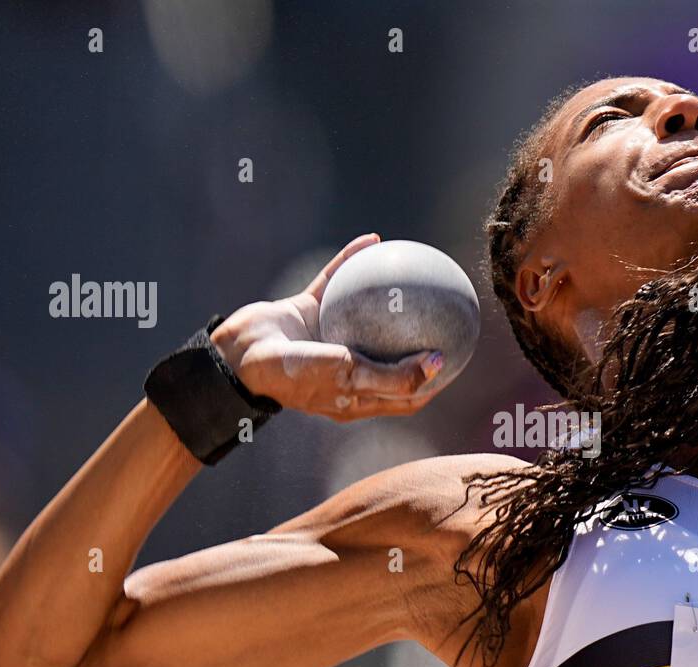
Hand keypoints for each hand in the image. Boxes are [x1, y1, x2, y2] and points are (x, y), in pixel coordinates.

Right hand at [210, 234, 444, 421]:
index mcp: (356, 394)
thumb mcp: (350, 376)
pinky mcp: (308, 310)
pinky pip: (336, 280)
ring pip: (366, 312)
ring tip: (417, 269)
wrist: (239, 355)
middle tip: (446, 314)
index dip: (434, 383)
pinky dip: (352, 261)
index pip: (406, 395)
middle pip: (392, 353)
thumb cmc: (294, 374)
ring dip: (390, 292)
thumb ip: (396, 375)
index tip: (457, 361)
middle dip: (419, 337)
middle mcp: (345, 366)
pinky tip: (372, 240)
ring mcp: (327, 337)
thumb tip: (442, 362)